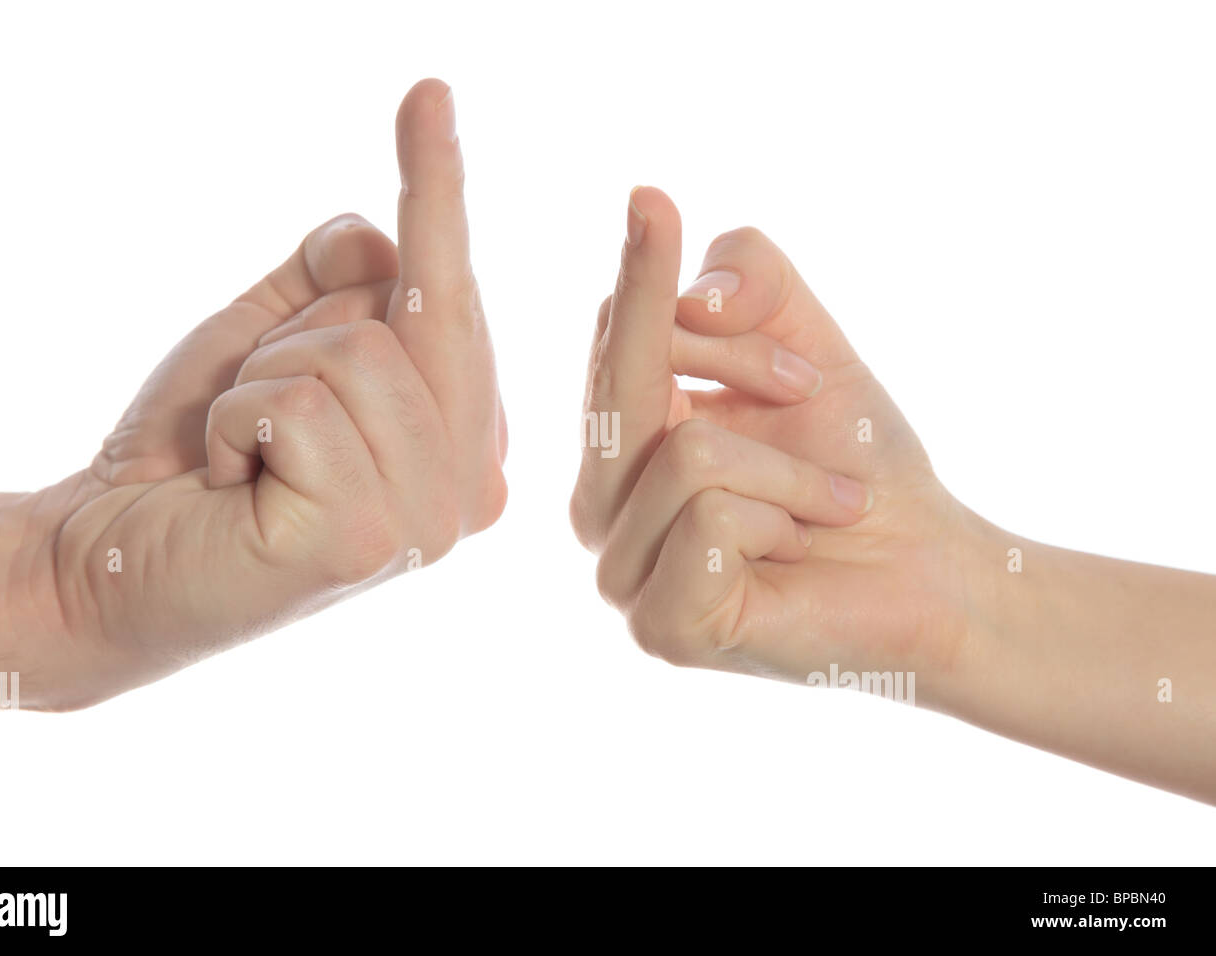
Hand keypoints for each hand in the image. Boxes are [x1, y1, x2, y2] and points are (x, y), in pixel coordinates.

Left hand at [15, 78, 506, 708]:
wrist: (106, 560)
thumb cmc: (196, 451)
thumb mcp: (268, 336)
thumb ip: (334, 277)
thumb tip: (380, 233)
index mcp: (464, 442)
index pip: (459, 294)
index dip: (435, 193)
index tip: (427, 93)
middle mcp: (471, 488)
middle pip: (415, 312)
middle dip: (304, 330)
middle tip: (254, 411)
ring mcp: (429, 523)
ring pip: (354, 353)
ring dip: (262, 383)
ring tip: (247, 457)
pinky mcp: (367, 540)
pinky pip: (297, 403)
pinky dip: (236, 423)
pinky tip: (235, 486)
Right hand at [571, 187, 985, 698]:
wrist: (932, 567)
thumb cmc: (859, 462)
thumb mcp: (810, 346)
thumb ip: (753, 281)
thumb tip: (697, 294)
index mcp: (619, 442)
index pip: (609, 338)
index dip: (644, 273)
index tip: (649, 197)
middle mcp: (600, 506)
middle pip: (626, 382)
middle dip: (743, 366)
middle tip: (810, 389)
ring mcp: (622, 574)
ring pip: (688, 454)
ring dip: (792, 471)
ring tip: (820, 507)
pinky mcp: (663, 629)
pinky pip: (713, 520)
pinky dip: (785, 520)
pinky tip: (795, 555)